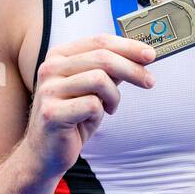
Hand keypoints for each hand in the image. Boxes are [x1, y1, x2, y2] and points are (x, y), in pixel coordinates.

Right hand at [24, 34, 155, 178]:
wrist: (45, 152)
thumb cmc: (73, 118)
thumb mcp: (93, 89)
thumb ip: (110, 70)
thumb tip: (140, 55)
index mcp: (59, 56)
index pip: (99, 41)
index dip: (128, 46)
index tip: (150, 54)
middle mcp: (50, 68)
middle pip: (103, 57)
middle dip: (133, 69)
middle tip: (150, 81)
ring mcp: (49, 90)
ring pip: (100, 79)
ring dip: (114, 96)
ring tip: (109, 107)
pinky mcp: (52, 112)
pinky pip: (92, 105)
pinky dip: (100, 113)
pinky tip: (91, 120)